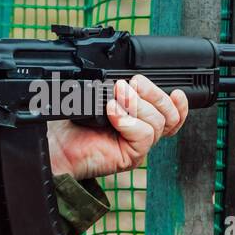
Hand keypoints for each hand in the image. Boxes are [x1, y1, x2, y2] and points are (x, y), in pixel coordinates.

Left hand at [46, 75, 189, 180]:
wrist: (54, 144)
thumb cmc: (69, 121)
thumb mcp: (94, 96)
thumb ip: (115, 85)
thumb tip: (126, 76)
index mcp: (139, 118)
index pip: (172, 114)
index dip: (179, 104)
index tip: (177, 90)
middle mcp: (142, 133)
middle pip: (169, 115)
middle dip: (154, 94)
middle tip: (129, 85)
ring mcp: (137, 147)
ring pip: (158, 123)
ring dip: (137, 105)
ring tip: (115, 98)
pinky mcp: (130, 157)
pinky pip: (144, 136)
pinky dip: (129, 120)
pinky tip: (111, 113)